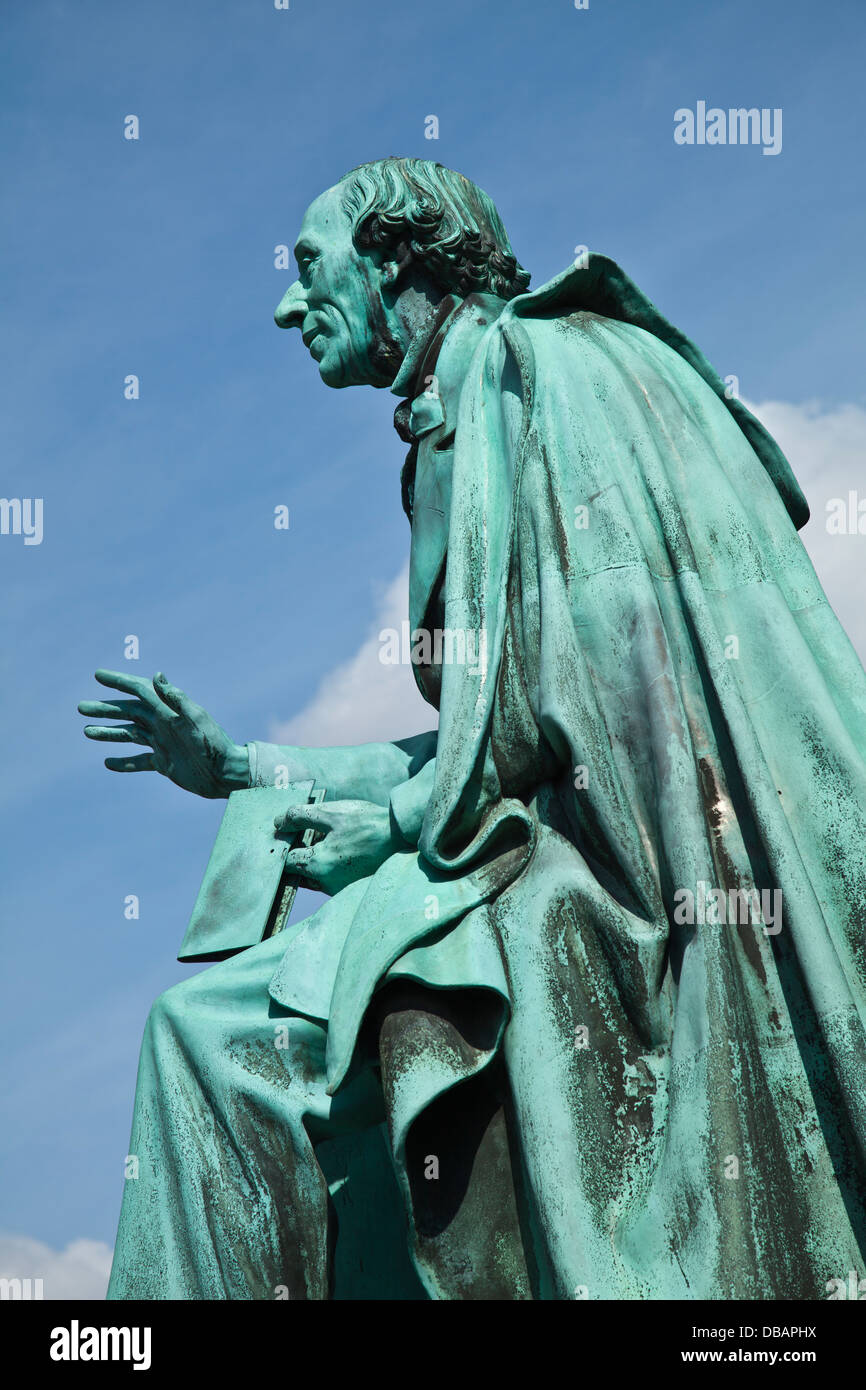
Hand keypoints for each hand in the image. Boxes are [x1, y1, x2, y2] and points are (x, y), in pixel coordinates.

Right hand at [78, 669, 249, 798]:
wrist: (225, 773)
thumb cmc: (213, 744)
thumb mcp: (195, 718)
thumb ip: (175, 698)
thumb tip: (157, 675)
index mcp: (168, 710)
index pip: (139, 690)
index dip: (119, 681)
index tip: (98, 675)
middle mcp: (162, 724)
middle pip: (127, 712)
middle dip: (105, 709)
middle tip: (81, 708)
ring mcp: (162, 743)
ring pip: (129, 735)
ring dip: (108, 733)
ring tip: (87, 731)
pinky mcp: (164, 763)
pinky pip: (139, 761)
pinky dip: (124, 762)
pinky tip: (108, 763)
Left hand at [275, 799, 404, 895]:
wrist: (404, 838)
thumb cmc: (368, 823)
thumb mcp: (332, 813)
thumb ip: (301, 816)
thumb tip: (278, 823)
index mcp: (318, 865)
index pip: (286, 860)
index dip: (283, 844)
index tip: (285, 832)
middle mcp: (326, 883)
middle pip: (299, 871)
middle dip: (297, 854)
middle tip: (302, 835)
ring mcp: (340, 888)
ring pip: (315, 875)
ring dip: (314, 859)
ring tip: (323, 839)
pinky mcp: (351, 887)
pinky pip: (331, 877)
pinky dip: (330, 864)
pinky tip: (340, 847)